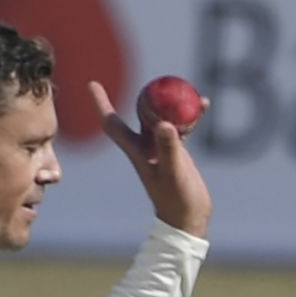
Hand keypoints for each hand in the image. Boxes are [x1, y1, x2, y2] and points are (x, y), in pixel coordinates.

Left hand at [88, 81, 212, 239]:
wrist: (187, 220)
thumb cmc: (177, 200)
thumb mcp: (173, 172)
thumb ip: (169, 148)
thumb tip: (165, 124)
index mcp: (137, 152)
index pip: (113, 125)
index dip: (102, 104)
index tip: (92, 83)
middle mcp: (145, 147)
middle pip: (140, 113)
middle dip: (143, 95)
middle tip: (152, 77)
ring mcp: (161, 149)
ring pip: (162, 117)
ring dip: (172, 102)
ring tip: (187, 89)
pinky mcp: (176, 152)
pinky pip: (181, 126)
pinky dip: (190, 115)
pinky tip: (203, 104)